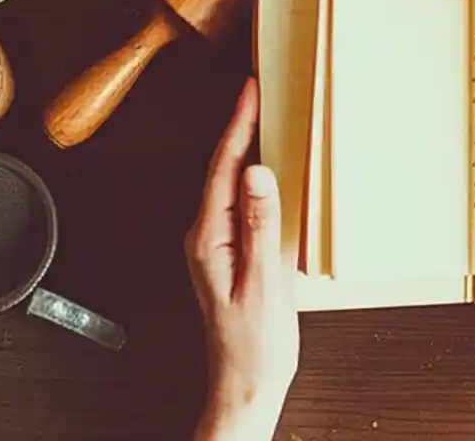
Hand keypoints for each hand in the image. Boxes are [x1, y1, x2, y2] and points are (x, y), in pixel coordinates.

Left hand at [187, 78, 298, 440]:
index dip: (238, 125)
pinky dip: (255, 177)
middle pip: (222, 168)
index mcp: (208, 237)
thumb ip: (260, 224)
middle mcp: (205, 235)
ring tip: (264, 117)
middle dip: (240, 126)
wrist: (245, 384)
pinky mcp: (230, 252)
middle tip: (260, 90)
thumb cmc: (254, 343)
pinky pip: (240, 202)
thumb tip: (257, 171)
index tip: (250, 91)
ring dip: (247, 148)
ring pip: (230, 183)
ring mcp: (216, 243)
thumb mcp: (264, 281)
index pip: (223, 168)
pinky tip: (269, 169)